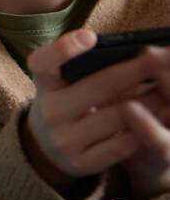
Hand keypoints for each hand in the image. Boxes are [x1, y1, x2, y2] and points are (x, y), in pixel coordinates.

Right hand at [23, 32, 169, 190]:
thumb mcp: (59, 82)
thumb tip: (134, 51)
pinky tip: (160, 115)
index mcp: (44, 85)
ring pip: (121, 115)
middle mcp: (50, 112)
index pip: (43, 63)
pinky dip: (146, 127)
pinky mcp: (82, 162)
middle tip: (160, 58)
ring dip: (152, 99)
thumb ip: (80, 64)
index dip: (63, 49)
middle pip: (101, 85)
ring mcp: (65, 139)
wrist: (46, 149)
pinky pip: (124, 144)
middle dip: (137, 69)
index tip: (90, 37)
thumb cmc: (65, 103)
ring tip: (166, 88)